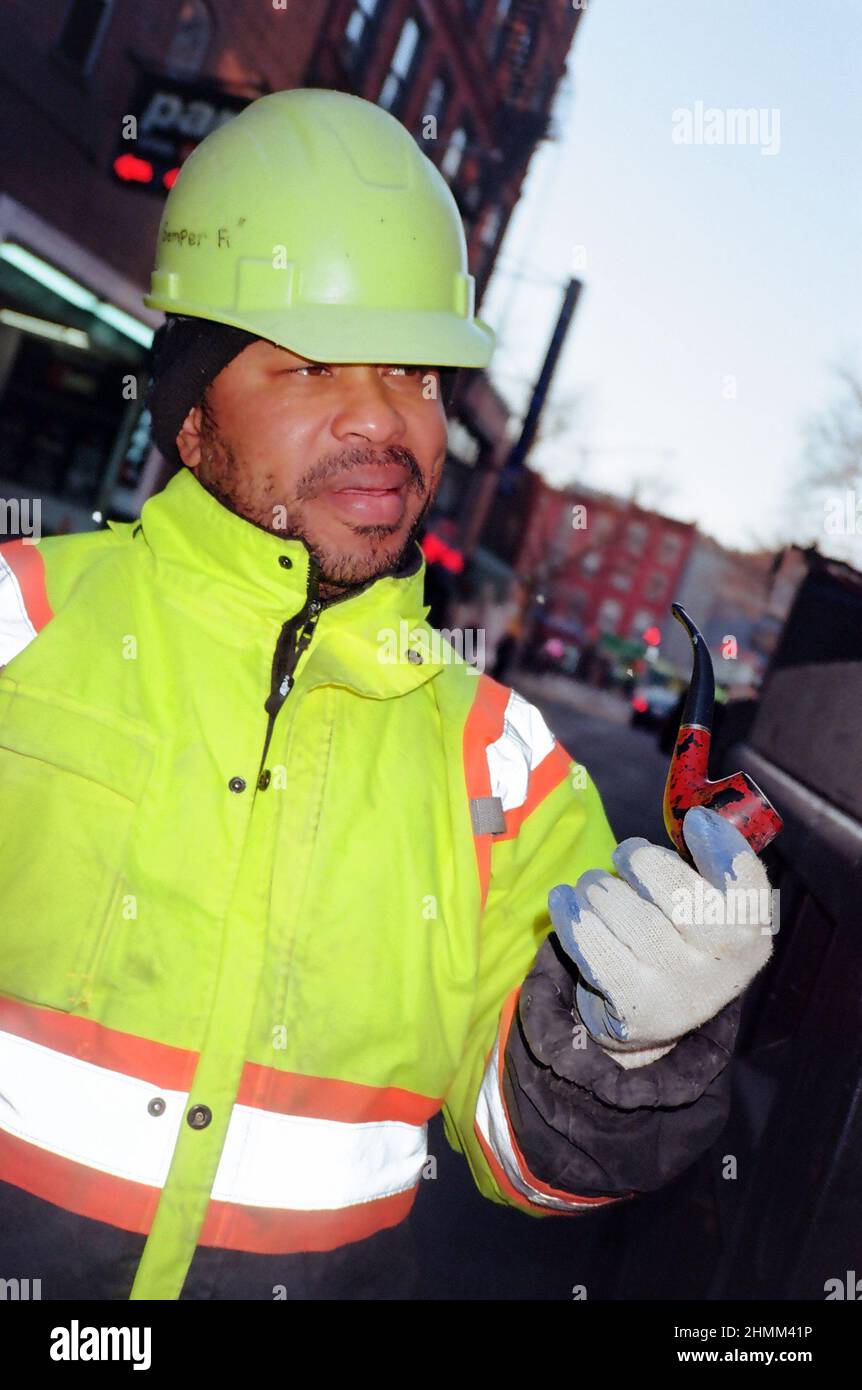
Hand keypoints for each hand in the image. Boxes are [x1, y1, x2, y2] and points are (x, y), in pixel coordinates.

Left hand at [547, 806, 775, 1068]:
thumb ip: (707, 868)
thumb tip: (694, 819)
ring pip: (632, 918)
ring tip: (592, 883)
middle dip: (642, 863)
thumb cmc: (679, 941)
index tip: (694, 820)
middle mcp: (721, 965)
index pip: (747, 885)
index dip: (723, 847)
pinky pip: (596, 948)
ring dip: (601, 888)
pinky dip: (574, 917)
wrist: (652, 1016)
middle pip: (682, 896)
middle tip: (625, 854)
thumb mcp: (708, 911)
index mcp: (750, 933)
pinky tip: (564, 900)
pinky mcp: (633, 1006)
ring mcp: (678, 988)